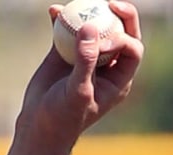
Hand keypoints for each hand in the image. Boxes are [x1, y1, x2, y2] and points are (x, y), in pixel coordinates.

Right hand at [22, 2, 143, 147]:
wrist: (40, 125)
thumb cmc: (65, 116)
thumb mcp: (78, 91)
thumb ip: (86, 61)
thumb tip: (90, 28)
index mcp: (120, 77)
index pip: (132, 49)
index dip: (121, 39)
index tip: (101, 42)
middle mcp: (107, 65)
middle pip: (122, 33)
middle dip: (121, 16)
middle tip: (110, 2)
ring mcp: (86, 57)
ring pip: (94, 28)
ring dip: (87, 13)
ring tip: (77, 2)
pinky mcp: (65, 53)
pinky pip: (66, 31)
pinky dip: (61, 19)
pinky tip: (53, 11)